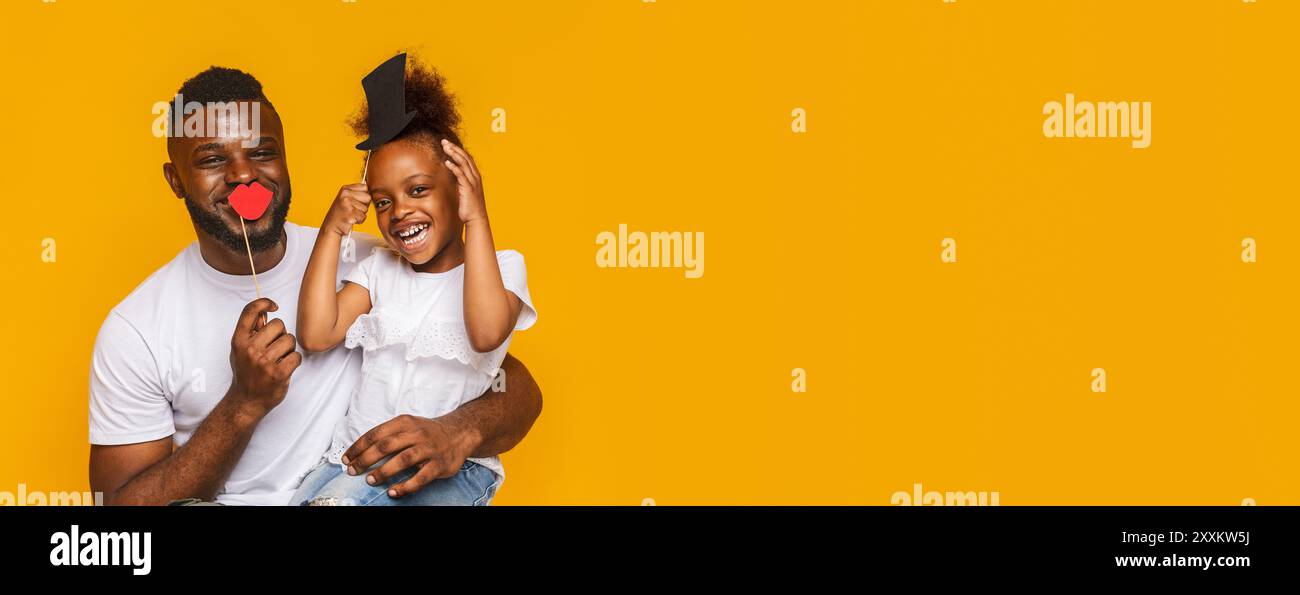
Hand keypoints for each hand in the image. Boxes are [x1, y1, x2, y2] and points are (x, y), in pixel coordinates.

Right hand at [227, 298, 300, 418]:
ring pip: (290, 340)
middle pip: (278, 324)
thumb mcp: (240, 349)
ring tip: (280, 358)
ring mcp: (264, 362)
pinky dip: (294, 361)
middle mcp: (250, 349)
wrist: (246, 401)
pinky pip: (297, 356)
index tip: (274, 306)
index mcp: (239, 340)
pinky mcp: (279, 373)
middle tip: (276, 346)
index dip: (264, 303)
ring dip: (289, 348)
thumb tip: (265, 313)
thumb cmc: (246, 372)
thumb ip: (251, 331)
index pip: (250, 311)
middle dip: (281, 333)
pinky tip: (285, 367)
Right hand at [323, 183, 370, 236]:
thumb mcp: (347, 198)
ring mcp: (347, 203)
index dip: (364, 196)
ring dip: (361, 214)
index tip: (356, 201)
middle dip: (364, 205)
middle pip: (368, 197)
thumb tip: (371, 186)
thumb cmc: (342, 213)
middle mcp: (345, 194)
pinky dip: (359, 220)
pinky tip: (350, 219)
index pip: (365, 187)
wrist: (331, 226)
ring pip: (366, 208)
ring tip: (351, 214)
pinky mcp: (350, 213)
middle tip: (353, 209)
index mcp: (345, 188)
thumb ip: (358, 193)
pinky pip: (363, 217)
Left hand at [341, 413, 478, 498]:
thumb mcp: (408, 425)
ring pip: (403, 460)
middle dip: (365, 459)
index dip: (358, 447)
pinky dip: (406, 486)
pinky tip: (393, 492)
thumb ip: (388, 435)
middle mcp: (416, 433)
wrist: (460, 433)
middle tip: (353, 471)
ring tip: (370, 481)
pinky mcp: (439, 464)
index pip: (376, 434)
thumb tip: (361, 451)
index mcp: (405, 422)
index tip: (347, 459)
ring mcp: (429, 449)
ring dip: (383, 471)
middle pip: (385, 446)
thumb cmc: (427, 432)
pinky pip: (421, 477)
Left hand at [441, 139, 486, 223]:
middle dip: (454, 148)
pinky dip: (454, 167)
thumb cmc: (469, 206)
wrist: (476, 218)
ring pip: (463, 163)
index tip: (447, 144)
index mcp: (474, 176)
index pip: (466, 158)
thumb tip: (451, 176)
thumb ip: (459, 181)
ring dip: (454, 154)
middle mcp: (475, 177)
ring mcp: (472, 182)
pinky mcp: (468, 188)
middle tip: (444, 141)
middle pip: (465, 157)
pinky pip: (461, 175)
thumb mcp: (464, 190)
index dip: (457, 150)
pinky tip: (447, 162)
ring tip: (445, 147)